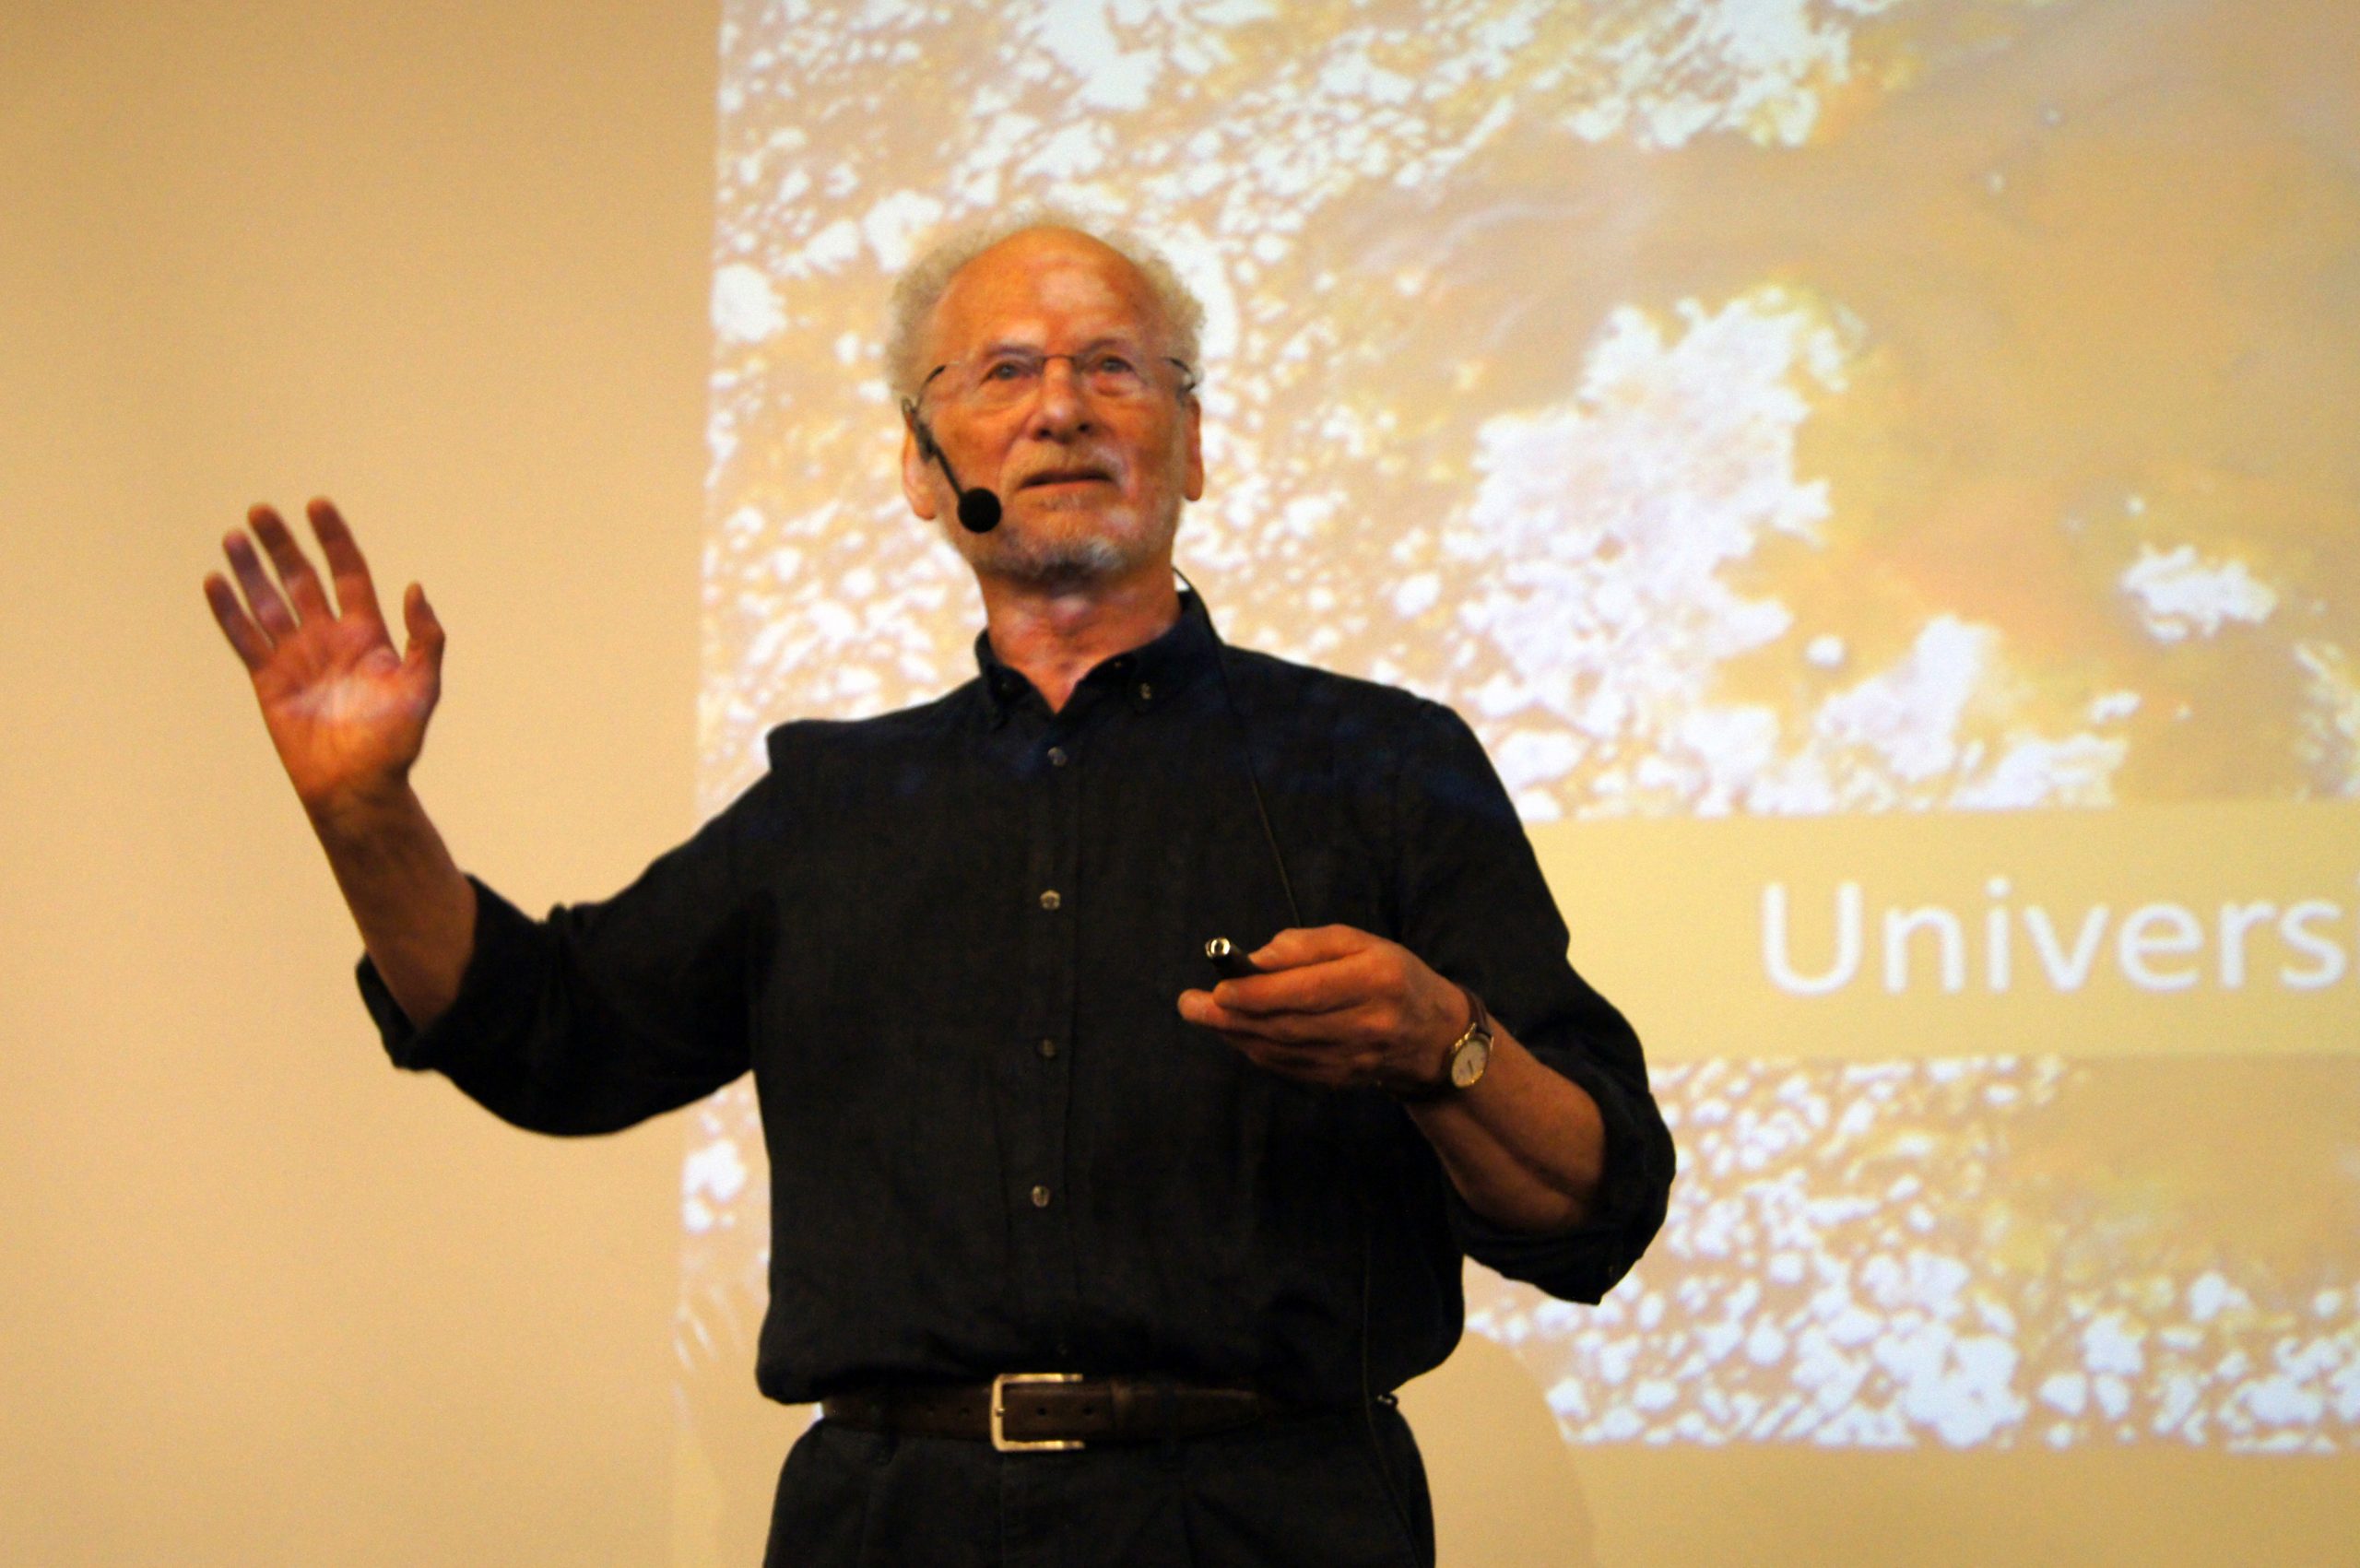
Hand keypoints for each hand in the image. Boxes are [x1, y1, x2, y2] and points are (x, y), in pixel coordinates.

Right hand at [202, 499, 445, 819]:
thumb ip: (425, 639)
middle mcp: (328, 637)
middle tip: (260, 511)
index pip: (348, 572)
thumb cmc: (395, 742)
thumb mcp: (423, 688)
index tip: (317, 505)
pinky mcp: (268, 679)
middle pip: (301, 579)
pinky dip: (228, 612)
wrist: (357, 786)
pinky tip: (214, 582)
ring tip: (233, 536)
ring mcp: (296, 656)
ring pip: (268, 602)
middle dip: (282, 545)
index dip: (334, 539)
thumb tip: (416, 588)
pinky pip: (244, 638)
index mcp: (367, 634)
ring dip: (250, 570)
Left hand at [1176, 925, 1470, 1093]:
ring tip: (1203, 1014)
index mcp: (1375, 980)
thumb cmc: (1389, 974)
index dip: (1259, 993)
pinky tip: (1235, 1033)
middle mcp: (1367, 1023)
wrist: (1432, 1036)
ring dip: (1235, 1033)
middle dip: (1230, 1016)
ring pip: (1281, 1049)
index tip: (1218, 989)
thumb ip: (1306, 946)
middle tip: (1190, 1005)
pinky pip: (1287, 1066)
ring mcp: (1353, 1058)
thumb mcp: (1358, 942)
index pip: (1308, 991)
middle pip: (1287, 1025)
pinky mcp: (1340, 1079)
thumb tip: (1256, 959)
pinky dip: (1255, 1049)